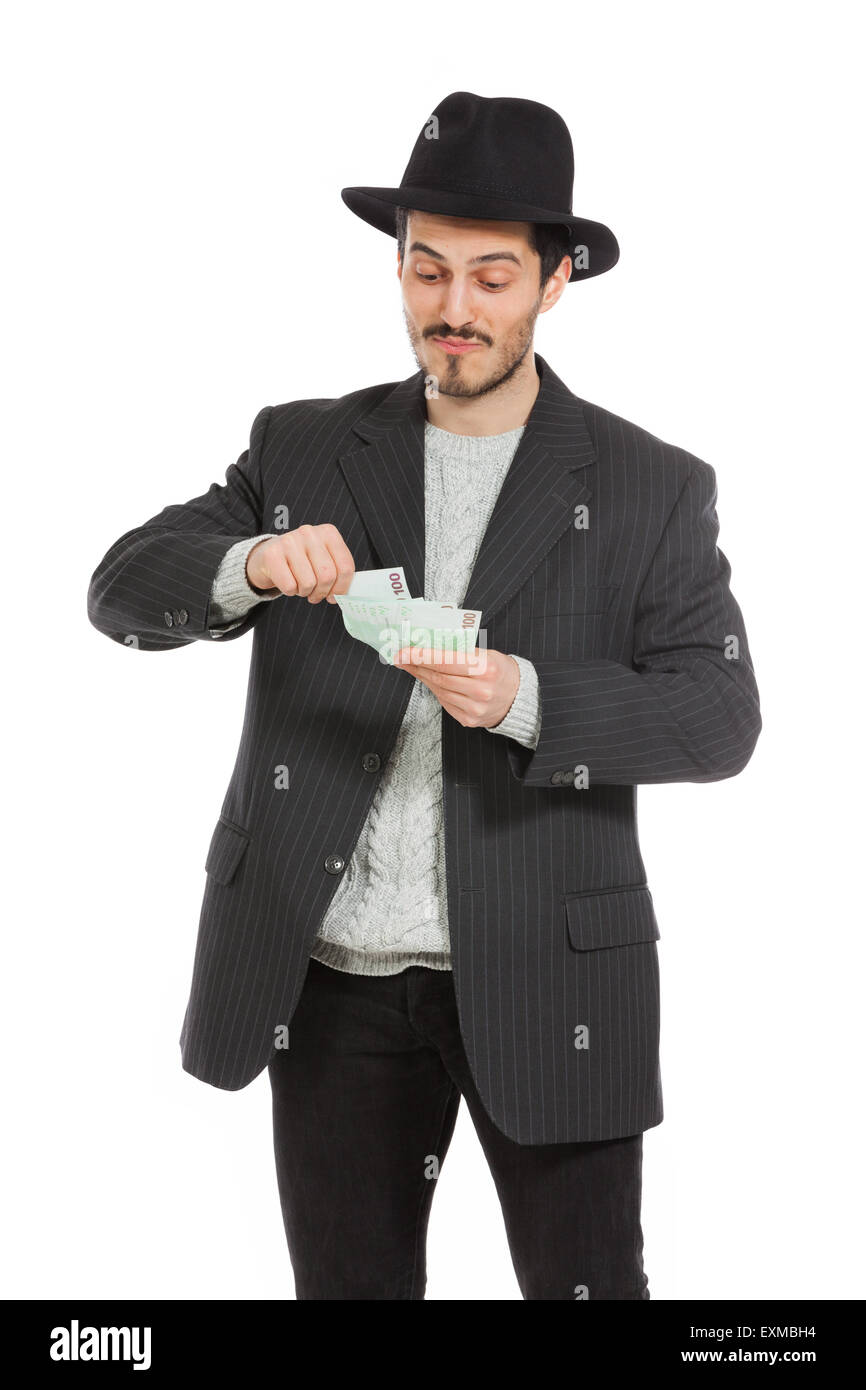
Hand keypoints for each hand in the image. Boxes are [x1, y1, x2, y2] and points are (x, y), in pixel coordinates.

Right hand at [246, 524, 354, 602]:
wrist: (268, 556)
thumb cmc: (301, 561)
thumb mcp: (323, 559)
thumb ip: (338, 571)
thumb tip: (346, 595)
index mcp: (328, 533)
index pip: (345, 567)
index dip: (342, 588)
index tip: (334, 595)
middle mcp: (309, 533)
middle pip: (327, 576)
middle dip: (322, 592)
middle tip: (315, 595)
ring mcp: (289, 541)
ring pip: (308, 583)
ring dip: (305, 592)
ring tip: (300, 586)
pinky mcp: (272, 554)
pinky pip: (289, 586)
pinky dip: (290, 591)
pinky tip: (288, 582)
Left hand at [393, 647, 519, 727]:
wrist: (518, 698)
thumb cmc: (501, 671)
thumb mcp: (487, 654)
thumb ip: (461, 651)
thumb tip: (430, 645)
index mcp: (486, 668)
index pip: (446, 660)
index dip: (422, 655)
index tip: (404, 651)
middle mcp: (480, 690)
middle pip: (439, 676)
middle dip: (417, 665)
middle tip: (402, 656)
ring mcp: (474, 708)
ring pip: (439, 690)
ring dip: (423, 676)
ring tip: (412, 666)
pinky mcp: (469, 719)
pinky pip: (444, 702)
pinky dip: (435, 689)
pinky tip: (429, 679)